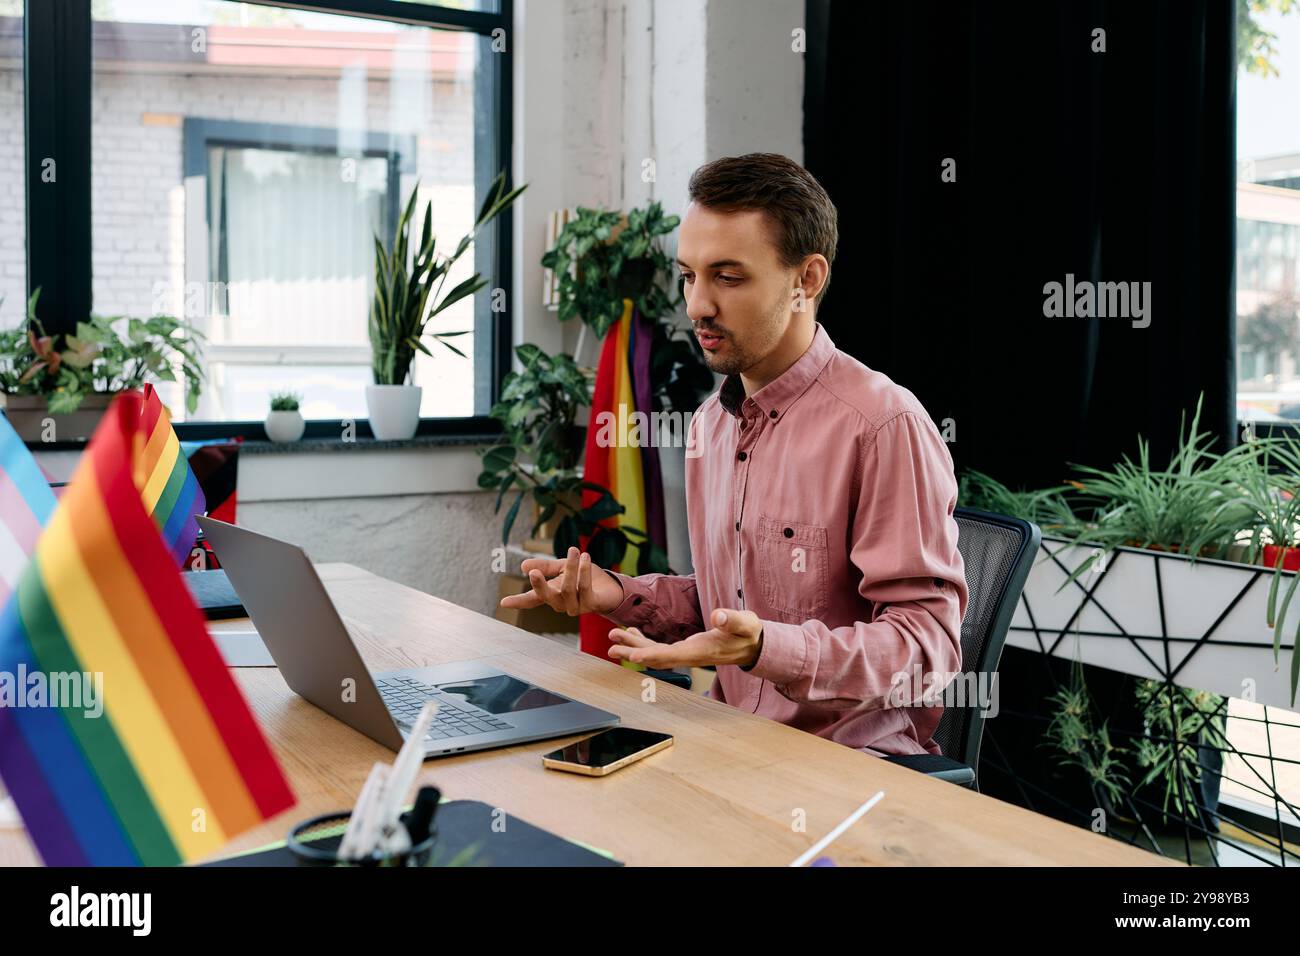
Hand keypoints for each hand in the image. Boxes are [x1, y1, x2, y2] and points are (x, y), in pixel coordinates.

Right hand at [498, 547, 623, 616]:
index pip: (532, 599)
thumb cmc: (583, 577)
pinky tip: (585, 559)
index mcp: (551, 594)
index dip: (518, 601)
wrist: (610, 586)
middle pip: (547, 597)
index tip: (503, 602)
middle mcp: (561, 604)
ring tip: (574, 550)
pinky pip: (585, 589)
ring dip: (571, 568)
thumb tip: (523, 565)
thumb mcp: (562, 567)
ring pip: (568, 590)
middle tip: (533, 572)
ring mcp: (576, 607)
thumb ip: (545, 566)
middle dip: (539, 585)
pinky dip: (584, 573)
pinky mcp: (592, 604)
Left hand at [606, 608, 763, 668]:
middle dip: (633, 652)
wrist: (752, 644)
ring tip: (613, 638)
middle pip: (657, 657)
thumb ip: (732, 619)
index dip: (651, 656)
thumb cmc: (748, 633)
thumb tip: (718, 614)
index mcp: (701, 651)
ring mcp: (686, 653)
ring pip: (655, 653)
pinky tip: (632, 633)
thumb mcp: (745, 623)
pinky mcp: (685, 648)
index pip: (672, 655)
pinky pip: (660, 648)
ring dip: (634, 646)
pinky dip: (644, 642)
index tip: (633, 657)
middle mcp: (690, 656)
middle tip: (611, 647)